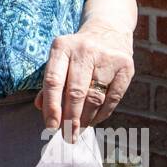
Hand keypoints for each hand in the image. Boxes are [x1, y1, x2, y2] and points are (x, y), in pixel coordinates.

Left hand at [34, 21, 133, 143]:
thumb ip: (50, 83)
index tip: (50, 126)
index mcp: (62, 47)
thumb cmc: (76, 53)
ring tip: (78, 130)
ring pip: (95, 98)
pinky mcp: (125, 66)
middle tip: (67, 136)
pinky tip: (94, 120)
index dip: (51, 106)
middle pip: (75, 92)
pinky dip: (102, 114)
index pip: (53, 81)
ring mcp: (107, 57)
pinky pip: (112, 99)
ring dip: (85, 119)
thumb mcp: (60, 59)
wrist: (108, 30)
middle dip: (70, 119)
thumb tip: (40, 107)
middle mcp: (84, 50)